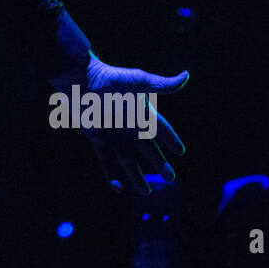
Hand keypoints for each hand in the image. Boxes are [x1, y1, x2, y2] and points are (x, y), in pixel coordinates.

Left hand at [49, 52, 187, 195]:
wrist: (82, 83)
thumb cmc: (112, 80)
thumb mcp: (140, 81)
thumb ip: (163, 85)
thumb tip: (186, 76)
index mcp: (142, 114)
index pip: (162, 130)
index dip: (171, 140)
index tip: (181, 151)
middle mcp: (129, 128)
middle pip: (148, 151)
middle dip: (159, 164)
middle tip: (170, 178)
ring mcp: (114, 136)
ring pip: (128, 162)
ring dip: (136, 177)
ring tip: (144, 191)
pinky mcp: (98, 140)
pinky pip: (106, 162)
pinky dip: (111, 176)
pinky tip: (117, 188)